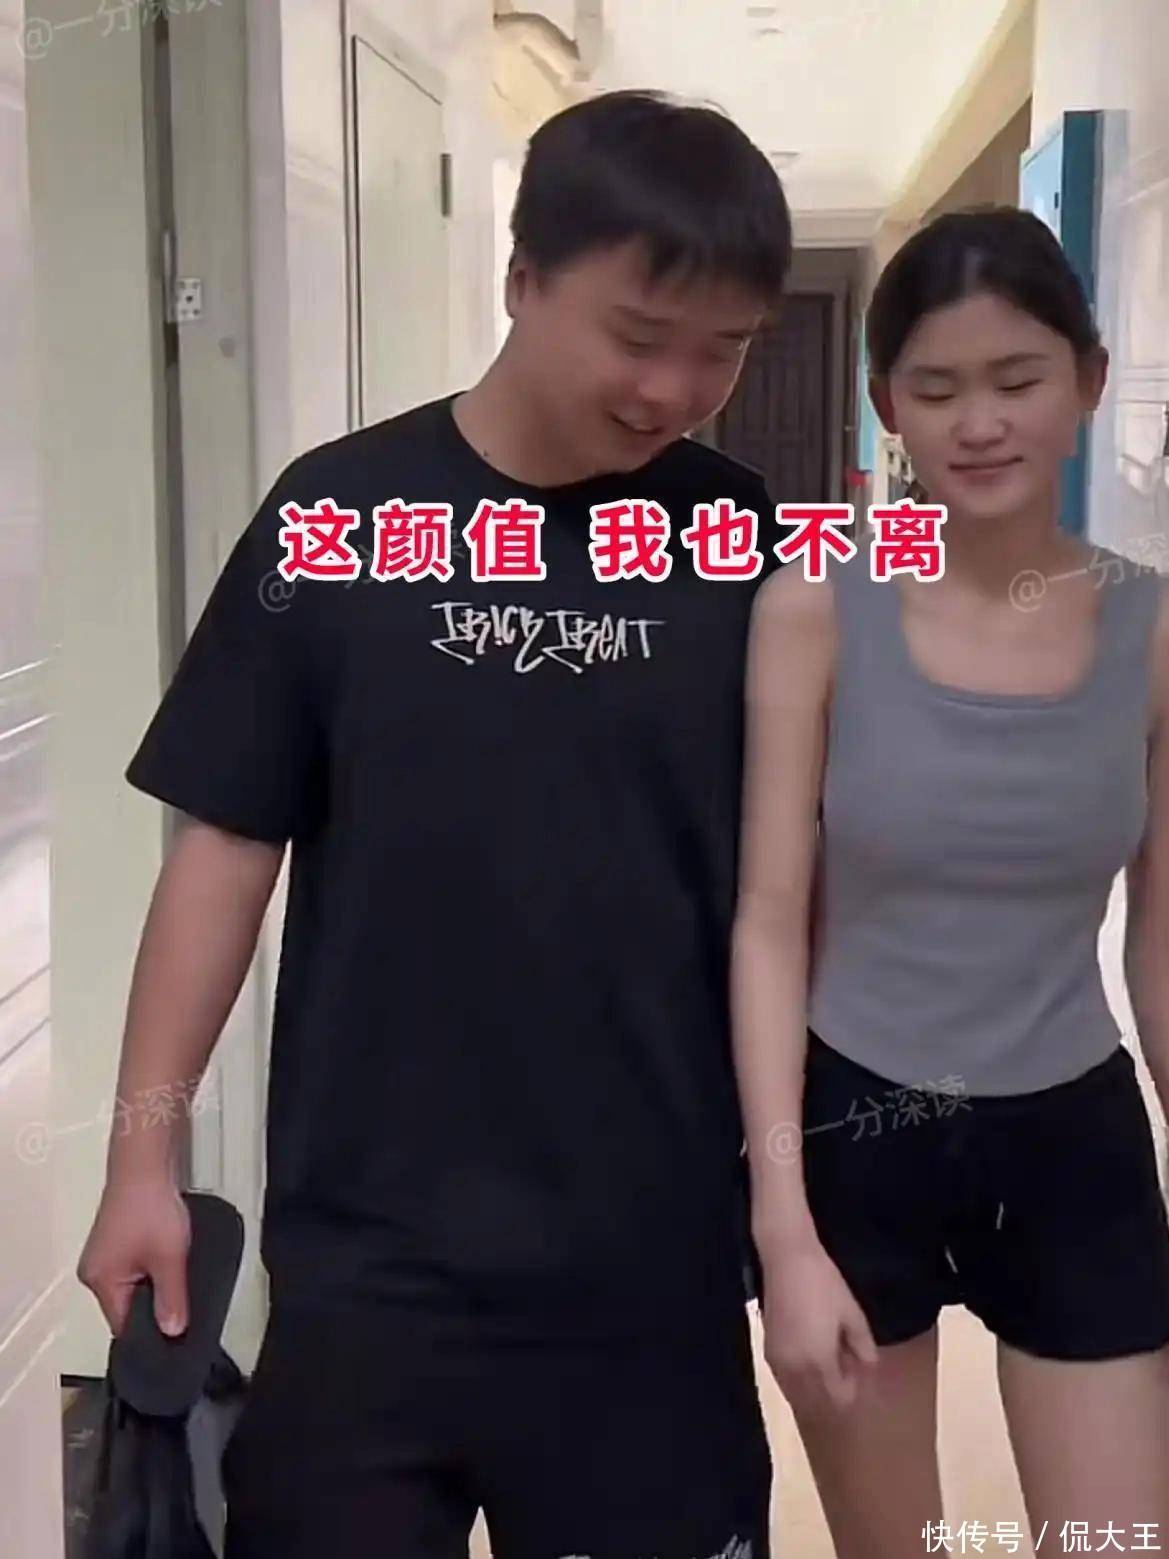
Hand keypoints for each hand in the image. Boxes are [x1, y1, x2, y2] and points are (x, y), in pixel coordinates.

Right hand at [78, 1175, 190, 1337]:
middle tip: (182, 1303)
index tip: (176, 1334)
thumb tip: (172, 1331)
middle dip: (154, 1306)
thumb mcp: (169, 1258)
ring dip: (155, 1283)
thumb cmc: (151, 1208)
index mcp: (100, 1281)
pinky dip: (151, 1267)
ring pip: (133, 1285)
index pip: (123, 1326)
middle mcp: (95, 1271)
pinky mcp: (115, 1240)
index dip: (151, 1332)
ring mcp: (104, 1254)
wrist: (145, 1165)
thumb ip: (172, 1298)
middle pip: (127, 1306)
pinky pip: (134, 1267)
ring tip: (177, 1277)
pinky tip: (169, 1260)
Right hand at [759, 1235, 878, 1412]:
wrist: (786, 1259)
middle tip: (846, 1363)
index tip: (860, 1369)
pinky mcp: (768, 1347)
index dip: (853, 1387)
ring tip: (828, 1357)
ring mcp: (778, 1359)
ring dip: (815, 1383)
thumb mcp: (852, 1313)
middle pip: (818, 1398)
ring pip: (798, 1390)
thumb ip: (862, 1345)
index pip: (839, 1395)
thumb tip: (868, 1364)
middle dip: (834, 1387)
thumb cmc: (824, 1284)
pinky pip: (785, 1376)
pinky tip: (808, 1355)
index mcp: (819, 1362)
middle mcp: (795, 1369)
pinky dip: (798, 1375)